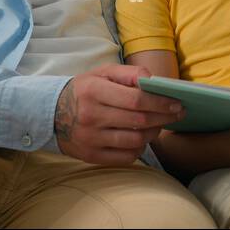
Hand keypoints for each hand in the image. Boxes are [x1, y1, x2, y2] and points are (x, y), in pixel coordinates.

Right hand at [54, 63, 184, 165]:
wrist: (52, 113)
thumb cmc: (85, 90)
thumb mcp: (102, 72)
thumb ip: (129, 72)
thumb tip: (153, 80)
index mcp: (94, 91)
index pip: (136, 99)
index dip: (161, 102)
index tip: (177, 103)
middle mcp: (91, 116)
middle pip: (139, 121)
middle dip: (164, 117)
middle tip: (177, 113)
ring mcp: (90, 139)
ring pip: (135, 140)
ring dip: (154, 133)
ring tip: (159, 124)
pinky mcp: (91, 156)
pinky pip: (125, 157)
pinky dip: (140, 149)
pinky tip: (142, 138)